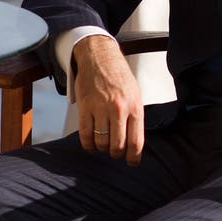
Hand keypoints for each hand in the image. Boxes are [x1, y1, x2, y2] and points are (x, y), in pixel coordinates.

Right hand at [73, 35, 144, 165]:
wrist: (100, 58)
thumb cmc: (119, 77)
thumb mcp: (135, 95)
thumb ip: (135, 117)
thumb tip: (134, 143)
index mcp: (135, 106)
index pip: (136, 141)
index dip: (133, 157)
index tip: (131, 163)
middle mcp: (119, 109)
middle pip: (117, 145)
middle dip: (116, 154)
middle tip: (115, 153)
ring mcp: (101, 108)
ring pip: (101, 142)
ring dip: (102, 149)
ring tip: (103, 145)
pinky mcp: (85, 107)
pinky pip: (85, 135)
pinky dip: (88, 145)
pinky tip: (91, 144)